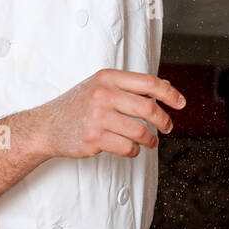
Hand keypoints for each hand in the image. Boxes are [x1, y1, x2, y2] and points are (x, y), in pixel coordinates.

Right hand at [36, 69, 185, 159]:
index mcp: (107, 78)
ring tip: (150, 141)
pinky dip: (135, 150)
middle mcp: (102, 94)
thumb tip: (165, 87)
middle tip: (168, 127)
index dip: (169, 94)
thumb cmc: (77, 105)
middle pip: (148, 108)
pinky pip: (127, 147)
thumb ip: (132, 86)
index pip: (148, 83)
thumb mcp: (102, 86)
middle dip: (164, 120)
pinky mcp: (93, 138)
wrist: (47, 126)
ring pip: (140, 131)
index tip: (180, 103)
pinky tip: (132, 148)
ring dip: (151, 139)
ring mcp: (97, 117)